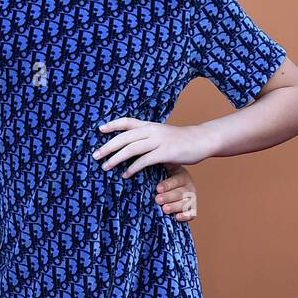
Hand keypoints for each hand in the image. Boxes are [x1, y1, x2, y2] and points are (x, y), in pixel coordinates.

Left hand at [92, 118, 215, 176]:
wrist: (202, 140)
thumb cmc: (181, 140)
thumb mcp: (162, 134)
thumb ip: (148, 137)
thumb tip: (133, 144)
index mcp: (150, 125)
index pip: (127, 121)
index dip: (113, 125)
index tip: (100, 129)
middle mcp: (152, 130)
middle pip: (124, 137)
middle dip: (108, 146)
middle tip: (95, 155)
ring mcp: (158, 141)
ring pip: (132, 149)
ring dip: (116, 158)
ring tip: (106, 166)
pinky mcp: (165, 153)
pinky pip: (144, 161)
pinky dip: (133, 168)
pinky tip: (125, 175)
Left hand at [155, 166, 197, 221]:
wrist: (172, 189)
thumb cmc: (164, 178)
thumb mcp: (163, 170)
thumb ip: (158, 167)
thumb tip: (145, 162)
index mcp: (182, 176)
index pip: (176, 180)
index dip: (167, 185)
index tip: (157, 188)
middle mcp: (189, 187)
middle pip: (181, 193)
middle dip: (169, 197)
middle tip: (158, 199)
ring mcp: (191, 199)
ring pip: (186, 204)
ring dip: (175, 207)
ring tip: (164, 209)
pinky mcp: (192, 210)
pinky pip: (192, 214)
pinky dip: (185, 216)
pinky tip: (177, 217)